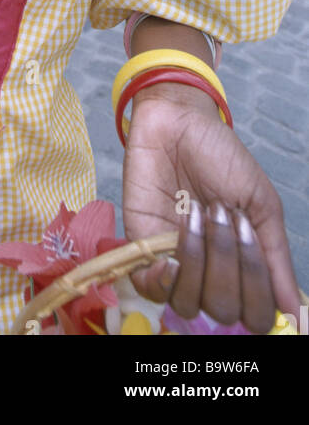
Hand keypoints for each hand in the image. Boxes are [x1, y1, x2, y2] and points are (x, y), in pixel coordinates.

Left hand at [121, 86, 300, 332]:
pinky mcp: (142, 249)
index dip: (256, 286)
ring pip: (190, 303)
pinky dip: (164, 280)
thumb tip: (294, 313)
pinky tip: (171, 253)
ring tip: (196, 215)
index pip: (255, 312)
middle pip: (224, 310)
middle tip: (222, 213)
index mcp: (242, 266)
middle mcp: (210, 272)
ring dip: (198, 261)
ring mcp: (174, 262)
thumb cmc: (221, 158)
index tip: (248, 233)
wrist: (177, 122)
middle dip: (228, 264)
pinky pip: (152, 290)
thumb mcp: (260, 204)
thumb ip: (275, 257)